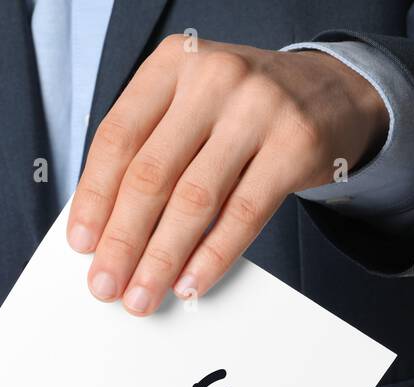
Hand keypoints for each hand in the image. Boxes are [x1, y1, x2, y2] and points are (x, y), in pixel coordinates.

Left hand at [66, 37, 387, 314]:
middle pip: (151, 173)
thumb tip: (105, 230)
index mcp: (173, 64)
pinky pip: (243, 214)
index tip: (80, 244)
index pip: (118, 137)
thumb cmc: (242, 108)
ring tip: (143, 294)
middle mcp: (213, 78)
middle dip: (122, 240)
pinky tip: (190, 281)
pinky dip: (212, 256)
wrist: (332, 91)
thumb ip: (149, 150)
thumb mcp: (189, 105)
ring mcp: (258, 109)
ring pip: (194, 200)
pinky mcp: (295, 145)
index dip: (93, 198)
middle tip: (105, 283)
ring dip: (161, 258)